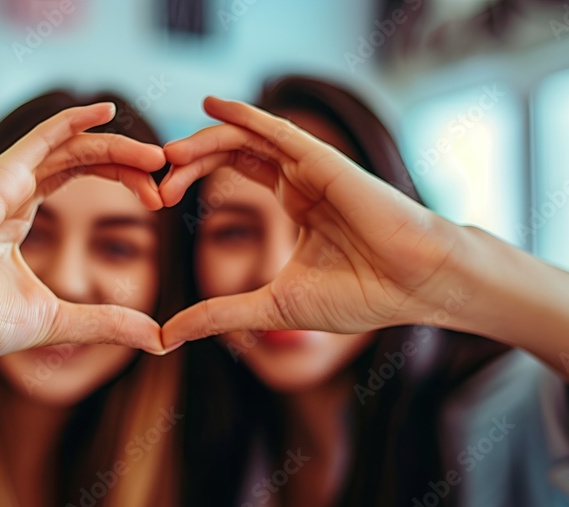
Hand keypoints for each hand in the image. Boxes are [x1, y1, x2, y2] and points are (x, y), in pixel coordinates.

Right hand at [0, 103, 167, 358]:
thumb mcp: (58, 321)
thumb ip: (106, 323)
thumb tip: (158, 340)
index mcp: (21, 218)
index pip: (79, 179)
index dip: (121, 182)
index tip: (159, 201)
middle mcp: (14, 193)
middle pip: (81, 159)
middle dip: (126, 163)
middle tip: (167, 174)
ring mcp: (5, 182)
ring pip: (69, 146)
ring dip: (115, 145)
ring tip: (157, 156)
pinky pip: (41, 138)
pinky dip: (73, 121)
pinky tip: (105, 111)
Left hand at [159, 97, 464, 345]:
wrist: (414, 286)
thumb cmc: (359, 295)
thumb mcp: (271, 307)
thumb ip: (218, 314)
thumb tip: (166, 336)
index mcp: (295, 203)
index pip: (233, 172)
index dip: (193, 178)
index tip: (160, 200)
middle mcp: (301, 178)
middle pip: (232, 152)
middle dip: (188, 162)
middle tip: (155, 186)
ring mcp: (313, 166)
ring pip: (247, 138)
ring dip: (204, 141)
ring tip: (168, 156)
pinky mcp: (323, 161)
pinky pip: (276, 130)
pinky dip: (243, 116)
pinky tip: (211, 107)